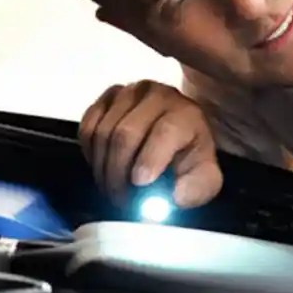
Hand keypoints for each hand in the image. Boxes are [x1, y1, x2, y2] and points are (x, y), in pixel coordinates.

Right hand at [78, 80, 221, 207]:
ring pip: (103, 132)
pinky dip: (90, 152)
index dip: (150, 159)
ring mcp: (129, 92)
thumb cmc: (188, 158)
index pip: (164, 132)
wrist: (178, 133)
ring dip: (102, 168)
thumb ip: (196, 189)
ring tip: (112, 188)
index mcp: (185, 114)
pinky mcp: (107, 97)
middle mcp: (157, 95)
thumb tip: (175, 196)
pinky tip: (102, 166)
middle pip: (126, 133)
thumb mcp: (204, 178)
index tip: (139, 183)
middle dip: (118, 173)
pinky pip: (87, 126)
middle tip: (120, 200)